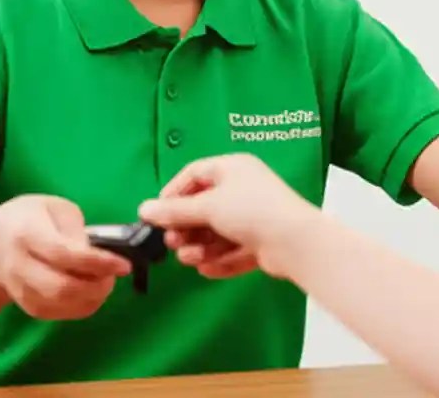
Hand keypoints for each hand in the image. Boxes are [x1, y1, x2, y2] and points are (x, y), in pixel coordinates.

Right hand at [0, 195, 131, 319]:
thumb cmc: (27, 220)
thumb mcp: (52, 207)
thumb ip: (75, 228)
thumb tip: (96, 254)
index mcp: (27, 233)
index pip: (64, 254)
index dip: (98, 262)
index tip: (123, 264)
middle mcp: (20, 266)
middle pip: (62, 287)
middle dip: (97, 286)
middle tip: (114, 275)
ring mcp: (21, 290)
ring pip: (62, 305)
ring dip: (93, 297)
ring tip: (105, 281)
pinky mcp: (28, 307)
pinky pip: (60, 314)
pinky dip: (82, 306)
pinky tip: (91, 291)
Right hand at [138, 154, 315, 278]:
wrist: (295, 241)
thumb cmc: (250, 210)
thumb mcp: (207, 207)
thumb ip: (174, 211)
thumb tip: (144, 210)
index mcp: (232, 168)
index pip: (194, 174)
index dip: (173, 193)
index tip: (157, 214)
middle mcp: (243, 189)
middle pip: (204, 207)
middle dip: (186, 227)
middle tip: (172, 242)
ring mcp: (253, 217)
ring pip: (217, 232)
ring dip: (200, 246)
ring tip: (189, 258)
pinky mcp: (261, 242)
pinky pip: (233, 250)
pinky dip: (219, 259)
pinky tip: (206, 268)